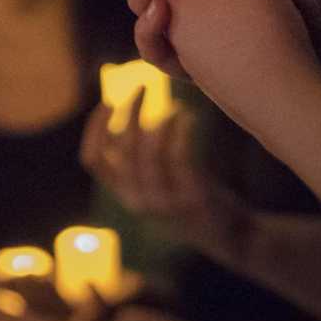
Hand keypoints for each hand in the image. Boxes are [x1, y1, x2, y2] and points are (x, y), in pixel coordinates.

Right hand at [80, 101, 248, 262]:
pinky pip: (178, 156)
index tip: (109, 101)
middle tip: (143, 87)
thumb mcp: (154, 179)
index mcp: (123, 195)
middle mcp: (137, 201)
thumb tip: (126, 111)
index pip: (93, 159)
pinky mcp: (191, 199)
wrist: (228, 233)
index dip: (95, 127)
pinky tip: (189, 116)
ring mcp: (163, 203)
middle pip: (122, 148)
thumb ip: (137, 155)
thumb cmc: (188, 194)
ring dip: (161, 119)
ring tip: (176, 106)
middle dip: (130, 111)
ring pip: (149, 151)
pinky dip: (181, 130)